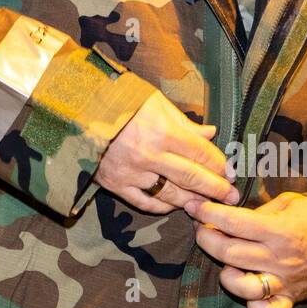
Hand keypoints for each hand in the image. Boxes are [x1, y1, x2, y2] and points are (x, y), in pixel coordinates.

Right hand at [95, 90, 239, 213]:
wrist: (74, 111)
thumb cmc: (118, 101)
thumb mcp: (154, 102)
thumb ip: (184, 122)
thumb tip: (211, 134)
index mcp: (161, 131)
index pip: (200, 153)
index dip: (220, 165)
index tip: (231, 173)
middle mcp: (148, 155)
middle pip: (191, 177)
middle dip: (216, 189)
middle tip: (232, 197)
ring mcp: (131, 173)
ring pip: (171, 195)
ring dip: (193, 201)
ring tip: (207, 204)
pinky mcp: (115, 184)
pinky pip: (146, 203)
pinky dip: (163, 206)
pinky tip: (175, 204)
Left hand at [186, 190, 306, 307]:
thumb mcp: (291, 201)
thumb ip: (262, 208)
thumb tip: (233, 213)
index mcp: (278, 229)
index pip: (234, 221)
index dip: (208, 213)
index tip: (194, 205)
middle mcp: (278, 257)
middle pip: (229, 252)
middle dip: (206, 238)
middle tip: (201, 228)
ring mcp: (284, 280)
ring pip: (243, 285)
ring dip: (226, 273)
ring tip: (225, 261)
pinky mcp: (291, 297)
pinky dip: (255, 307)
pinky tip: (248, 293)